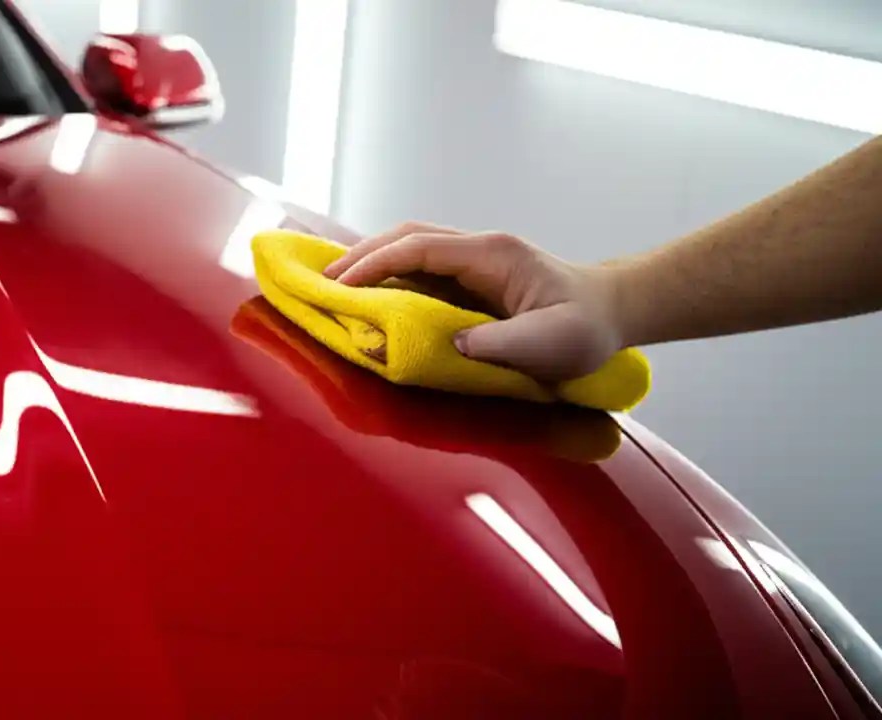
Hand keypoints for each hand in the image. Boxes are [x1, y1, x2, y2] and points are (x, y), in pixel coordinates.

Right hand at [323, 223, 625, 381]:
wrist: (611, 312)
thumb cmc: (586, 328)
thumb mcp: (554, 342)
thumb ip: (505, 343)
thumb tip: (455, 345)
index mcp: (492, 255)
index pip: (420, 248)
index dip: (376, 265)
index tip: (341, 287)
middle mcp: (477, 249)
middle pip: (405, 237)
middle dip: (360, 256)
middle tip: (320, 282)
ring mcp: (472, 261)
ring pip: (409, 248)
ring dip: (370, 262)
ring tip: (332, 286)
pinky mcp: (469, 278)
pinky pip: (419, 268)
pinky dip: (387, 276)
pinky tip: (367, 294)